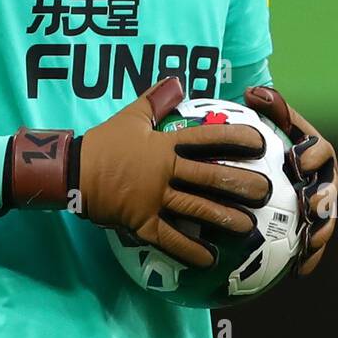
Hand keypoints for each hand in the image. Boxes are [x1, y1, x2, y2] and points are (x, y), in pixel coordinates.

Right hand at [0, 76, 271, 269]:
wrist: (72, 171)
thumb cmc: (104, 143)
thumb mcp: (130, 117)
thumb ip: (156, 99)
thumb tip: (176, 78)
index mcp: (164, 145)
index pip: (206, 140)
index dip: (234, 140)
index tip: (259, 143)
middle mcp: (164, 172)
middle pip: (209, 177)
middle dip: (239, 184)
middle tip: (265, 191)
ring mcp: (154, 199)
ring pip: (196, 209)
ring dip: (224, 219)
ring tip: (247, 226)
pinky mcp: (142, 222)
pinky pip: (170, 239)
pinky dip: (191, 250)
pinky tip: (210, 259)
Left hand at [243, 86, 337, 276]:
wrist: (272, 161)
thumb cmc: (271, 137)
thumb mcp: (271, 119)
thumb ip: (269, 105)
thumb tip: (254, 93)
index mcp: (316, 151)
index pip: (322, 151)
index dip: (312, 156)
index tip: (296, 162)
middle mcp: (323, 178)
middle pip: (330, 189)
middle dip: (323, 199)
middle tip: (308, 205)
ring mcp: (320, 203)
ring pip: (327, 220)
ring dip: (321, 232)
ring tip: (309, 243)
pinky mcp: (312, 225)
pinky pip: (315, 242)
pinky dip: (310, 256)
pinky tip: (299, 271)